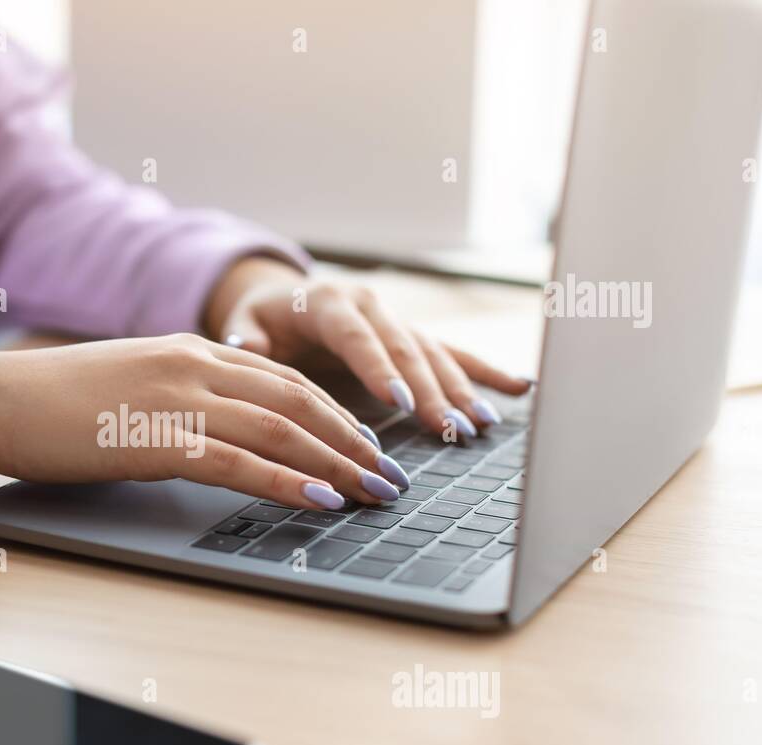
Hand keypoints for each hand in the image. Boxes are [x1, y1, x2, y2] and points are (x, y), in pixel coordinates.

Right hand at [0, 334, 413, 510]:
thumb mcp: (131, 389)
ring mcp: (176, 396)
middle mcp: (194, 364)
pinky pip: (236, 461)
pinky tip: (319, 500)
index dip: (334, 413)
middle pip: (297, 400)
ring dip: (335, 463)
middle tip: (389, 475)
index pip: (284, 379)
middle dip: (351, 439)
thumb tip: (223, 441)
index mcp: (190, 351)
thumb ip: (182, 402)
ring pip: (279, 429)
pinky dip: (285, 482)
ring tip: (373, 492)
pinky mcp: (154, 435)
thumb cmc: (53, 404)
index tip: (366, 444)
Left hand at [203, 257, 531, 438]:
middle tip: (449, 428)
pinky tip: (516, 388)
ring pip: (433, 355)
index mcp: (330, 303)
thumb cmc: (263, 318)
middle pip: (405, 352)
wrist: (283, 299)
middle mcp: (371, 308)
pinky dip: (483, 371)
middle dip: (431, 392)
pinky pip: (452, 353)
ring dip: (460, 390)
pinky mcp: (411, 336)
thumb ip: (249, 335)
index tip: (399, 401)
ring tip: (481, 423)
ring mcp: (396, 321)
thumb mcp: (245, 322)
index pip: (357, 338)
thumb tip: (249, 345)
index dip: (379, 369)